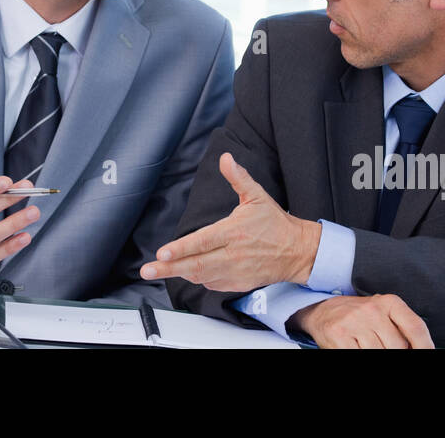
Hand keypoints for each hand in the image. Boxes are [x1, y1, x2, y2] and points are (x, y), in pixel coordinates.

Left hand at [139, 152, 319, 290]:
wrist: (297, 251)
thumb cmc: (275, 223)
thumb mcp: (257, 195)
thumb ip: (238, 178)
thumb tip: (225, 158)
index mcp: (233, 232)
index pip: (202, 242)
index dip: (180, 249)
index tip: (162, 254)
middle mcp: (232, 255)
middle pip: (195, 265)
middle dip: (168, 269)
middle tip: (147, 271)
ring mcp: (235, 273)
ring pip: (201, 276)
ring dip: (180, 274)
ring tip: (159, 271)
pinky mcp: (238, 285)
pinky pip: (212, 284)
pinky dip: (198, 278)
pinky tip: (188, 272)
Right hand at [291, 294, 433, 348]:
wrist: (324, 311)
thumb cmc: (362, 317)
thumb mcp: (385, 315)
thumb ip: (403, 329)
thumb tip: (420, 348)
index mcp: (389, 302)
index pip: (415, 327)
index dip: (425, 346)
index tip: (427, 353)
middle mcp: (372, 309)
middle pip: (398, 347)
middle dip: (394, 353)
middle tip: (383, 347)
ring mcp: (354, 322)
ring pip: (378, 353)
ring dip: (375, 354)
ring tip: (368, 346)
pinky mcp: (339, 334)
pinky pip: (359, 355)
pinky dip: (360, 354)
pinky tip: (357, 348)